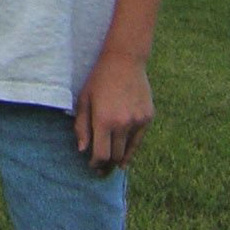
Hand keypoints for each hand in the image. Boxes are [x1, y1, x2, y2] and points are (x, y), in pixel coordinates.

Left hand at [74, 49, 153, 171]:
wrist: (124, 60)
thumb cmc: (99, 79)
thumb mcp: (84, 99)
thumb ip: (81, 126)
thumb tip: (82, 150)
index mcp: (103, 119)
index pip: (101, 154)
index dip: (95, 163)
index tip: (92, 165)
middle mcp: (122, 123)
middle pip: (116, 156)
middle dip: (107, 165)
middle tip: (102, 169)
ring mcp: (137, 121)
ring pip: (129, 151)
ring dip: (120, 159)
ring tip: (114, 164)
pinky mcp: (148, 117)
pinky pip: (139, 139)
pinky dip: (131, 147)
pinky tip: (126, 153)